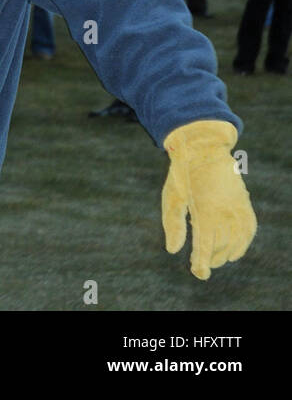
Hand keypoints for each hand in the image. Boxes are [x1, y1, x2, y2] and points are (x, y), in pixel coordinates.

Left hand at [161, 120, 256, 279]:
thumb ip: (174, 225)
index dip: (202, 262)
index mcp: (204, 210)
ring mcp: (237, 206)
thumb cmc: (182, 175)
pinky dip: (245, 241)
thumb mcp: (172, 197)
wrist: (203, 149)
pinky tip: (236, 250)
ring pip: (237, 239)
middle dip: (212, 259)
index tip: (198, 273)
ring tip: (216, 260)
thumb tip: (173, 251)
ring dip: (227, 253)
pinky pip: (249, 227)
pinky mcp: (244, 201)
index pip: (205, 245)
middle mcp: (224, 210)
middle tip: (202, 266)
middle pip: (221, 245)